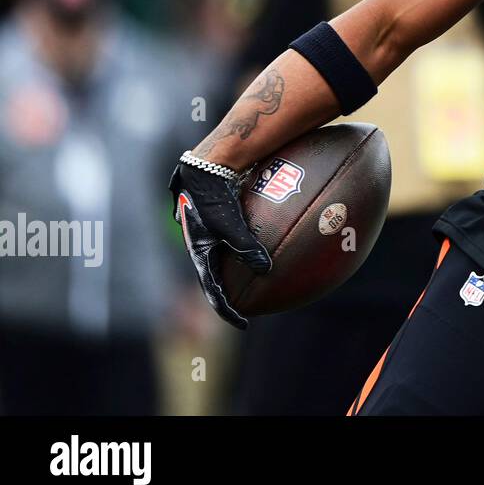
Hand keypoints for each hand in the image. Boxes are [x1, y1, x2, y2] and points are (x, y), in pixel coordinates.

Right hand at [169, 161, 271, 329]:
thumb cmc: (212, 192)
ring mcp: (212, 227)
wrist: (205, 161)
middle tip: (254, 301)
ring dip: (246, 264)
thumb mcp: (226, 222)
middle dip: (235, 289)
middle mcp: (204, 241)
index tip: (243, 323)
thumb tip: (267, 270)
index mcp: (199, 251)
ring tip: (270, 274)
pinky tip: (282, 237)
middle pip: (221, 273)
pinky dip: (257, 240)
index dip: (226, 309)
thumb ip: (245, 245)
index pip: (213, 289)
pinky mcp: (223, 212)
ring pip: (231, 253)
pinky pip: (242, 232)